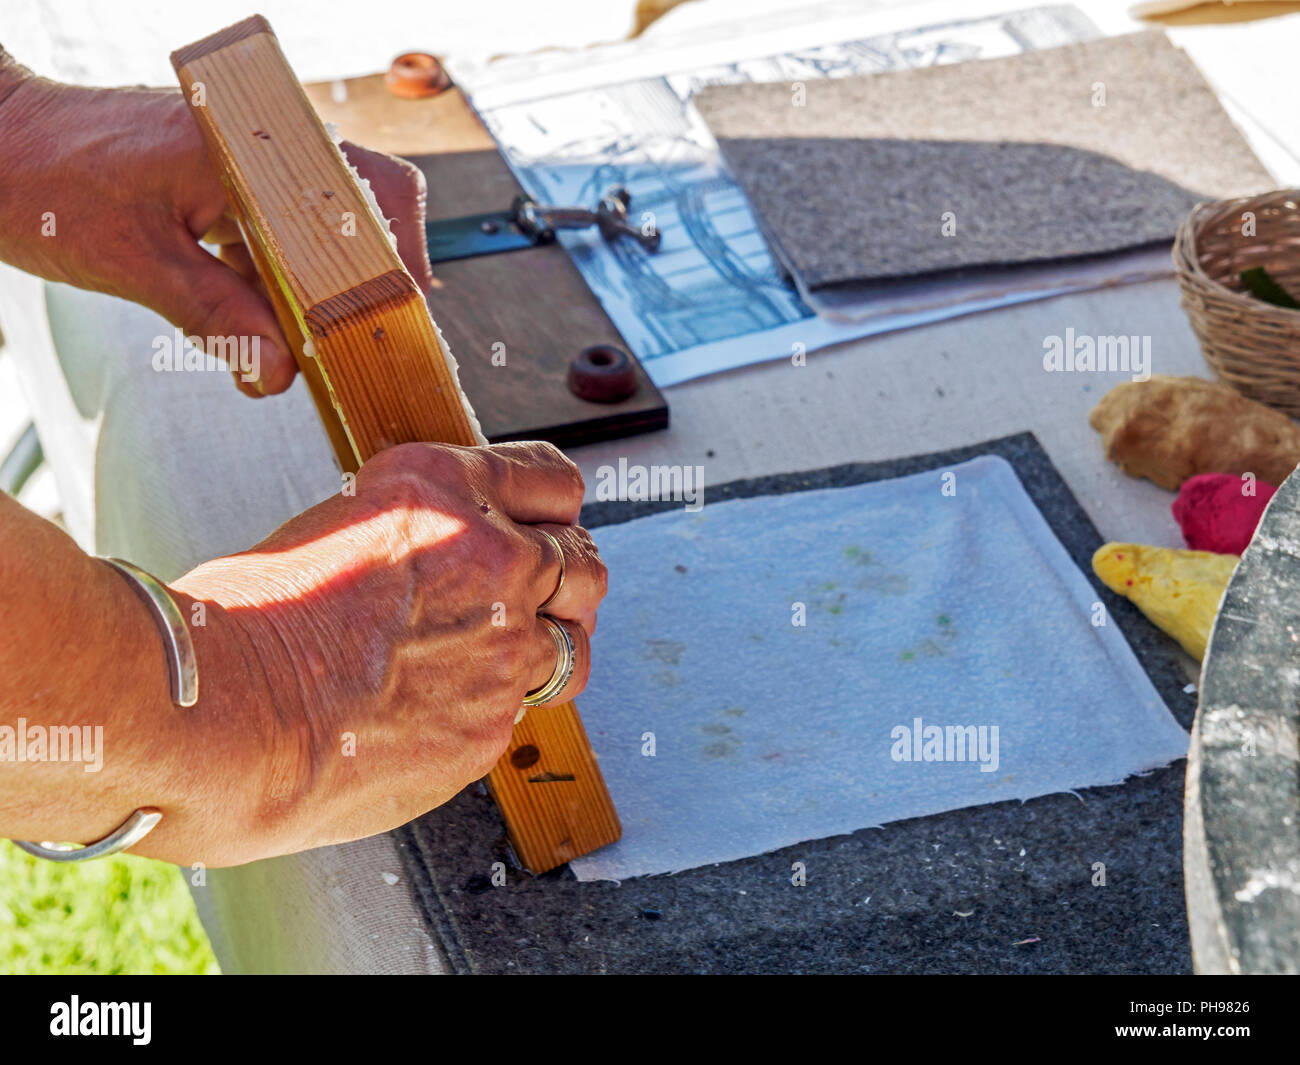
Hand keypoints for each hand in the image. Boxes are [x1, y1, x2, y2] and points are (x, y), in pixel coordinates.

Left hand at [0, 75, 432, 396]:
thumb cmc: (45, 180)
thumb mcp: (136, 262)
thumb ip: (218, 316)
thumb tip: (280, 371)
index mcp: (249, 143)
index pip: (368, 194)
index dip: (398, 262)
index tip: (399, 321)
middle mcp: (262, 141)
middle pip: (365, 207)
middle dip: (365, 280)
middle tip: (355, 340)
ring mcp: (252, 158)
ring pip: (329, 224)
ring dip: (322, 286)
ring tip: (301, 338)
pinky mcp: (234, 179)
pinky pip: (287, 229)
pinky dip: (286, 278)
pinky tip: (261, 314)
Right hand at [168, 441, 605, 865]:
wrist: (223, 717)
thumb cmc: (244, 625)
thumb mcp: (337, 526)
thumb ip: (416, 536)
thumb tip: (441, 561)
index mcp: (441, 488)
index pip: (551, 479)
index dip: (551, 507)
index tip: (546, 524)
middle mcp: (491, 556)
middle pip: (582, 560)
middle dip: (563, 579)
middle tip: (532, 599)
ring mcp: (505, 642)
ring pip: (575, 640)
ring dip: (549, 645)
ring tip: (504, 658)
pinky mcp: (495, 719)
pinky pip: (524, 707)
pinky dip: (495, 707)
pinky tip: (441, 711)